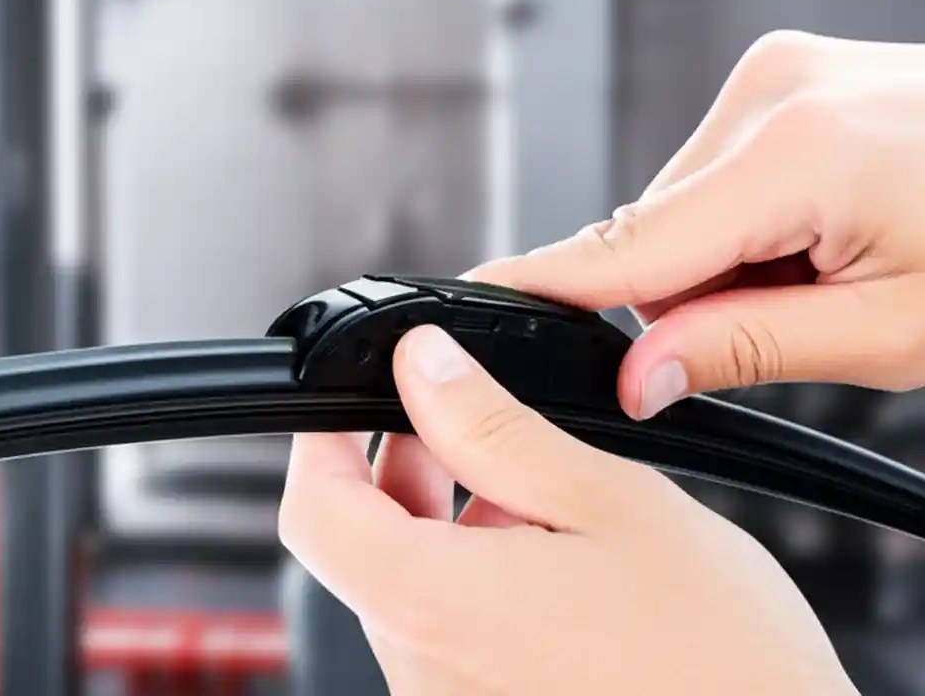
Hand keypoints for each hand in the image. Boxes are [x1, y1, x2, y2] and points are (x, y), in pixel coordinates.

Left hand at [280, 326, 857, 694]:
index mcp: (434, 603)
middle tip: (462, 423)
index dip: (319, 442)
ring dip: (446, 523)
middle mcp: (424, 667)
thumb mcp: (608, 503)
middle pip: (361, 545)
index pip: (314, 512)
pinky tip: (550, 558)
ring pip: (407, 586)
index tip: (347, 398)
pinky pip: (447, 634)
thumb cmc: (718, 656)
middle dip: (399, 470)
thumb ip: (496, 429)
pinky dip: (475, 579)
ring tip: (534, 494)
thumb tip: (423, 365)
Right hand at [470, 30, 924, 418]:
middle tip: (793, 319)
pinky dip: (750, 220)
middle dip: (690, 293)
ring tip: (828, 270)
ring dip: (725, 257)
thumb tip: (642, 375)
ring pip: (685, 205)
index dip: (549, 286)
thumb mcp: (897, 330)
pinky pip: (722, 171)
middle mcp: (772, 93)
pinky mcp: (790, 78)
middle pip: (655, 231)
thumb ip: (748, 347)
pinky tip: (822, 230)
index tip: (476, 304)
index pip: (630, 243)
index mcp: (797, 153)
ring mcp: (781, 75)